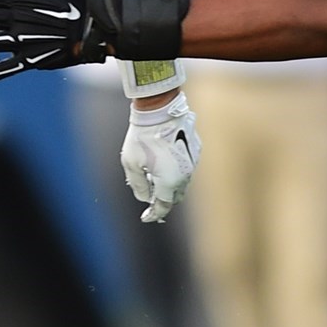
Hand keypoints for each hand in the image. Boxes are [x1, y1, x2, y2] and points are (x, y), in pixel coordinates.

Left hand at [121, 91, 199, 222]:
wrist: (160, 109)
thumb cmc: (142, 136)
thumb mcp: (131, 163)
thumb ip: (138, 185)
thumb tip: (145, 197)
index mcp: (169, 181)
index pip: (163, 206)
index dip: (154, 214)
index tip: (146, 217)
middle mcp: (185, 175)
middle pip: (175, 196)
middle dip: (164, 200)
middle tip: (151, 198)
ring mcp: (193, 162)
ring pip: (183, 182)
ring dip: (171, 184)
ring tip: (155, 176)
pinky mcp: (196, 149)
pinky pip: (187, 166)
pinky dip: (177, 170)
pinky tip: (165, 161)